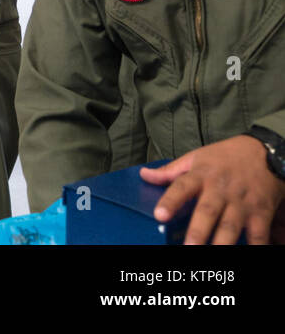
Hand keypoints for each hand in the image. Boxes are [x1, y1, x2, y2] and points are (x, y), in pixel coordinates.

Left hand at [140, 134, 284, 244]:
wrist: (264, 153)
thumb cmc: (225, 157)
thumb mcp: (196, 157)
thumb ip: (170, 171)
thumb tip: (144, 175)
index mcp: (201, 175)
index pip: (181, 187)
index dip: (170, 201)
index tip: (159, 215)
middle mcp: (220, 190)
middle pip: (207, 211)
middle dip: (198, 231)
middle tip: (188, 246)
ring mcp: (242, 202)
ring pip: (230, 225)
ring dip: (222, 242)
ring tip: (211, 254)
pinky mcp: (261, 212)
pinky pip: (259, 233)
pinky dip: (256, 245)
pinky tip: (250, 253)